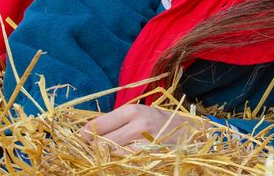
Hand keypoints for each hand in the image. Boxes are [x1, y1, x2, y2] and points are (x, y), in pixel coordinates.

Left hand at [79, 104, 201, 151]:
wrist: (190, 131)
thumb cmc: (159, 122)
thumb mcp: (138, 114)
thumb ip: (116, 121)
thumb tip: (87, 133)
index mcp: (132, 111)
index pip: (97, 125)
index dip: (85, 135)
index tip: (83, 140)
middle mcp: (138, 125)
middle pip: (102, 142)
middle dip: (94, 148)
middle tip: (93, 150)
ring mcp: (145, 143)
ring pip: (113, 154)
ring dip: (107, 157)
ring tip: (108, 155)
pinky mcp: (150, 156)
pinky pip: (126, 163)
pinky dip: (120, 163)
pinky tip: (122, 160)